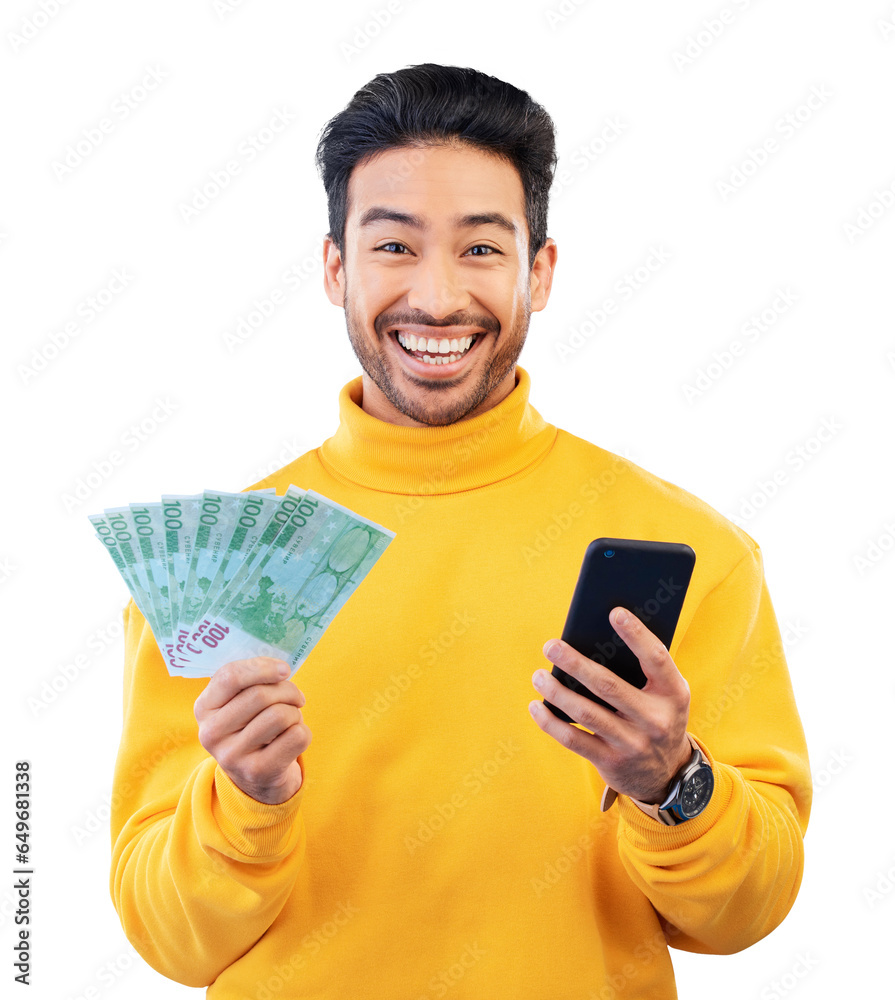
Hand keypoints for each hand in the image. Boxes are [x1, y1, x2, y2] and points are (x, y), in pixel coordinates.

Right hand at [194, 656, 310, 803]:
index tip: (284, 669)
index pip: (230, 676)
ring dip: (295, 712)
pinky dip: (303, 731)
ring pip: (280, 715)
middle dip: (287, 690)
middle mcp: (211, 733)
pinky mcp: (257, 772)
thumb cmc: (252, 726)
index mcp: (204, 708)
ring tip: (291, 719)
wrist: (256, 778)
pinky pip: (296, 736)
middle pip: (260, 695)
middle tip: (296, 697)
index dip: (263, 667)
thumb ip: (251, 681)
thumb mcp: (239, 704)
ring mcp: (232, 756)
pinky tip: (291, 739)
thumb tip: (280, 668)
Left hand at [528, 607, 691, 803]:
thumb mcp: (665, 695)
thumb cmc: (657, 716)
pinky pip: (573, 740)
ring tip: (539, 675)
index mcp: (673, 694)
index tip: (615, 612)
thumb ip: (642, 671)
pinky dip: (550, 722)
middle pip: (609, 686)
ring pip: (586, 713)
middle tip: (551, 646)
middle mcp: (656, 720)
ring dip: (557, 691)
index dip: (637, 635)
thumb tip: (594, 638)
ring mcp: (633, 744)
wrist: (667, 774)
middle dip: (575, 663)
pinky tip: (537, 706)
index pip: (656, 659)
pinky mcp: (612, 763)